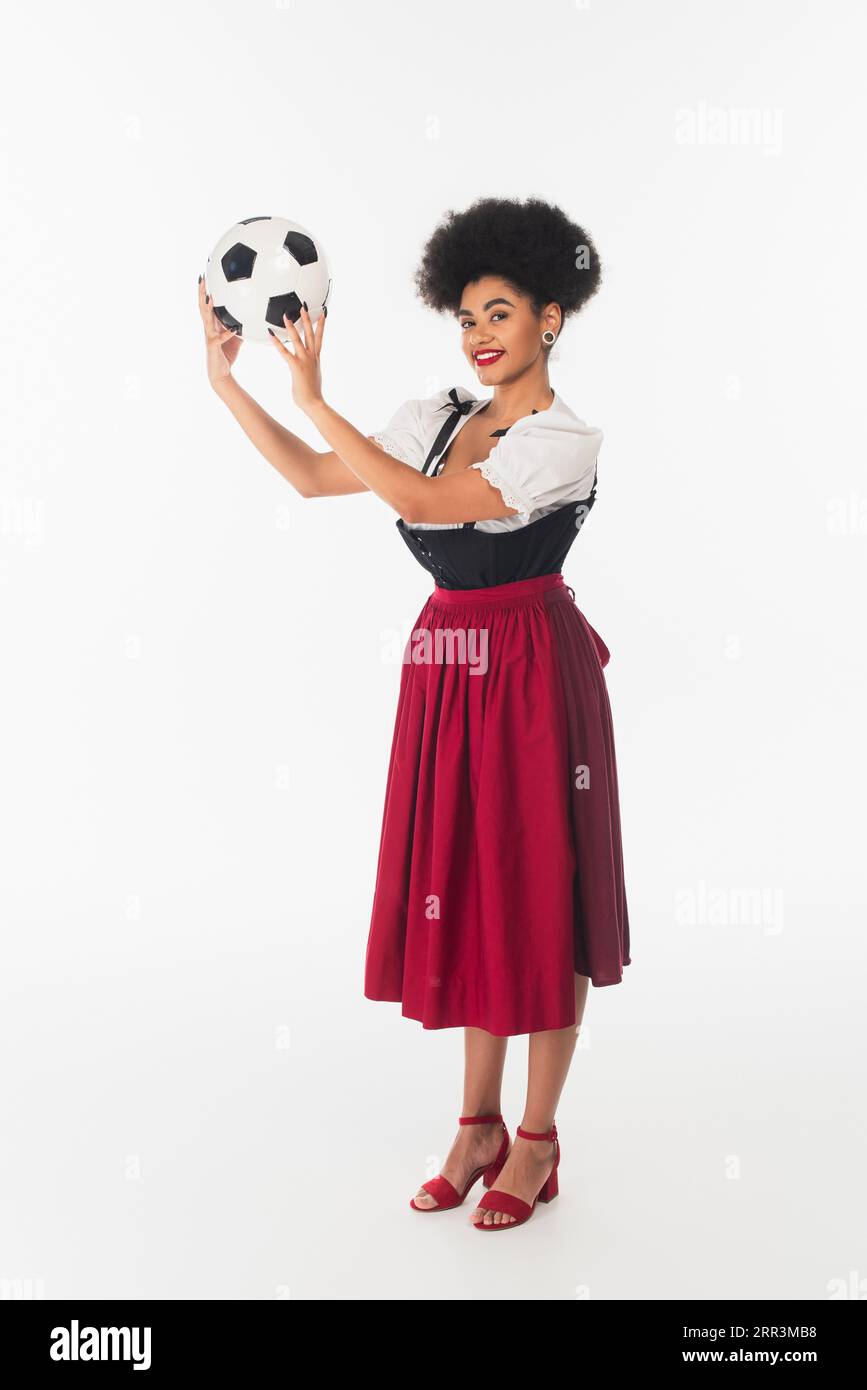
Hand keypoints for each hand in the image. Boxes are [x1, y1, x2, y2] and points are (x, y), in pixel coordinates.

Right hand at [198, 273, 241, 388]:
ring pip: (206, 318)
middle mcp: (208, 328)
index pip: (207, 304)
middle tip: (202, 277)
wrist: (221, 374)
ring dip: (207, 307)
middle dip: (202, 292)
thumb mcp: (237, 337)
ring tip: (210, 296)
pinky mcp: (214, 346)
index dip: (206, 291)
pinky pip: (221, 338)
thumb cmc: (227, 354)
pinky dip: (227, 333)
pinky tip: (234, 329)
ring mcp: (209, 336)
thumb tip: (255, 317)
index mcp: (213, 324)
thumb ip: (242, 326)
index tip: (206, 276)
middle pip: (202, 306)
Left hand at [268, 303, 325, 413]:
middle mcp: (312, 357)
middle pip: (310, 334)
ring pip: (298, 340)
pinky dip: (277, 343)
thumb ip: (309, 369)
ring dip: (292, 327)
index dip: (321, 325)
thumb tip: (306, 369)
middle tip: (304, 306)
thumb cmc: (312, 394)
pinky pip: (285, 352)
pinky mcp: (296, 366)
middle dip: (307, 319)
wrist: (314, 403)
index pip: (319, 338)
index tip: (322, 314)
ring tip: (286, 315)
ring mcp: (305, 361)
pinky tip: (271, 335)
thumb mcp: (312, 377)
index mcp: (316, 359)